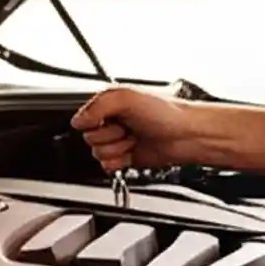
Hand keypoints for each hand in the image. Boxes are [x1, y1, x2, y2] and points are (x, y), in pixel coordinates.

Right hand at [71, 87, 197, 171]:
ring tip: (134, 140)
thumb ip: (98, 106)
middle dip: (110, 136)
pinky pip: (107, 166)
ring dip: (117, 149)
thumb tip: (77, 121)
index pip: (84, 118)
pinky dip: (118, 162)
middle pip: (90, 138)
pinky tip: (132, 154)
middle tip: (128, 129)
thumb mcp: (128, 98)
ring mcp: (119, 140)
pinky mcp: (125, 157)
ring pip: (98, 153)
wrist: (187, 136)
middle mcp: (113, 121)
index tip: (111, 120)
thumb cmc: (166, 113)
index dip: (96, 122)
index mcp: (110, 104)